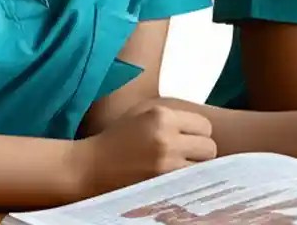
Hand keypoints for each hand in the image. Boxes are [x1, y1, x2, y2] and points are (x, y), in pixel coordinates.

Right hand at [74, 100, 218, 195]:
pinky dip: (184, 182)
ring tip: (179, 168)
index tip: (189, 140)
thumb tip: (202, 125)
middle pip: (209, 148)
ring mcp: (164, 163)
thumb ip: (171, 115)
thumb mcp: (141, 113)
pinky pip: (188, 183)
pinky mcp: (159, 184)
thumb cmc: (115, 139)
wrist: (88, 168)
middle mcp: (166, 137)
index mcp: (162, 116)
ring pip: (202, 168)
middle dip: (200, 152)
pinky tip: (173, 180)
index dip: (199, 134)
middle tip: (187, 156)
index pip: (204, 126)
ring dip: (194, 169)